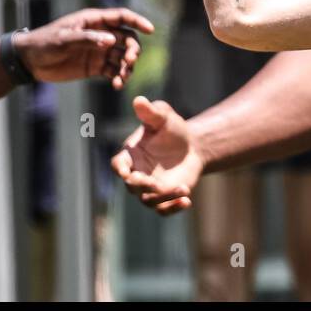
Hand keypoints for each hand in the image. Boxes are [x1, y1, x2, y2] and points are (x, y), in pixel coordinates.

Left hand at [17, 7, 154, 89]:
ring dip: (127, 67)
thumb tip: (112, 41)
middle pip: (127, 39)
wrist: (29, 61)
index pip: (121, 17)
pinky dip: (119, 77)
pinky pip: (113, 71)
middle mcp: (101, 35)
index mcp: (94, 21)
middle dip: (133, 50)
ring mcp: (99, 51)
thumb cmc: (44, 43)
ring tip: (122, 78)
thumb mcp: (64, 39)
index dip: (138, 21)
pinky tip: (117, 85)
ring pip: (123, 57)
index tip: (150, 30)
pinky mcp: (95, 67)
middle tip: (129, 62)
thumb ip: (88, 39)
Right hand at [112, 96, 204, 213]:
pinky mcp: (164, 197)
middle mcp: (136, 174)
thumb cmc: (172, 129)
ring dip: (164, 198)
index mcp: (131, 155)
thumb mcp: (163, 117)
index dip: (120, 170)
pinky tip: (187, 200)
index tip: (126, 172)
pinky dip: (173, 208)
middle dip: (142, 186)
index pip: (118, 165)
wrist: (191, 145)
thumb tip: (139, 100)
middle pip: (132, 187)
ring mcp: (150, 188)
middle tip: (155, 184)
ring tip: (184, 189)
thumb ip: (150, 112)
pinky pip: (164, 210)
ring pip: (148, 201)